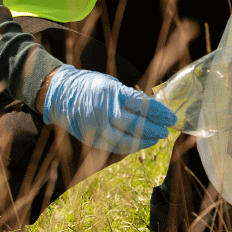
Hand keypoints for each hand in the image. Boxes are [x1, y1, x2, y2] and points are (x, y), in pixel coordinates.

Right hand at [41, 67, 175, 153]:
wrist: (60, 95)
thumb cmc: (90, 86)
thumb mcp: (111, 84)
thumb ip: (130, 97)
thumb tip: (153, 109)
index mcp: (111, 93)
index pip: (141, 105)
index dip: (159, 113)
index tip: (171, 117)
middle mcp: (103, 111)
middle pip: (135, 125)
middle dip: (154, 129)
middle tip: (166, 130)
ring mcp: (96, 127)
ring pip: (126, 141)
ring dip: (144, 141)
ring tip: (155, 138)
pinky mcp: (91, 139)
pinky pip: (115, 147)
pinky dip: (129, 146)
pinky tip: (139, 143)